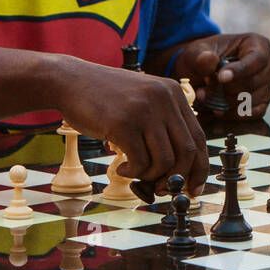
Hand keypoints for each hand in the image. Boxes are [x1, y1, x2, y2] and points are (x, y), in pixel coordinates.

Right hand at [50, 56, 206, 194]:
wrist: (70, 81)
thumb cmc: (105, 100)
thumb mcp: (143, 103)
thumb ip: (162, 128)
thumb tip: (178, 172)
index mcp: (173, 94)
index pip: (199, 138)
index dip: (199, 168)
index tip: (193, 188)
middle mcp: (164, 99)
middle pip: (188, 152)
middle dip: (178, 178)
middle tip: (162, 189)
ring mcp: (144, 110)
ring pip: (165, 161)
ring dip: (151, 176)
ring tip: (135, 172)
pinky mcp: (123, 123)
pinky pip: (141, 163)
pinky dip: (133, 173)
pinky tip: (122, 168)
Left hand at [168, 32, 269, 119]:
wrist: (201, 73)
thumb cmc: (202, 58)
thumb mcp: (195, 52)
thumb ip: (199, 56)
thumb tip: (210, 60)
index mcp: (257, 44)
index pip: (257, 58)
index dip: (240, 70)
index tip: (221, 77)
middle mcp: (268, 64)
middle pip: (255, 81)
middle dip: (228, 88)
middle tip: (205, 88)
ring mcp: (267, 84)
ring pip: (254, 98)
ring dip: (228, 102)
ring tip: (207, 97)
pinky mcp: (263, 102)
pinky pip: (254, 113)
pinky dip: (235, 114)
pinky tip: (217, 111)